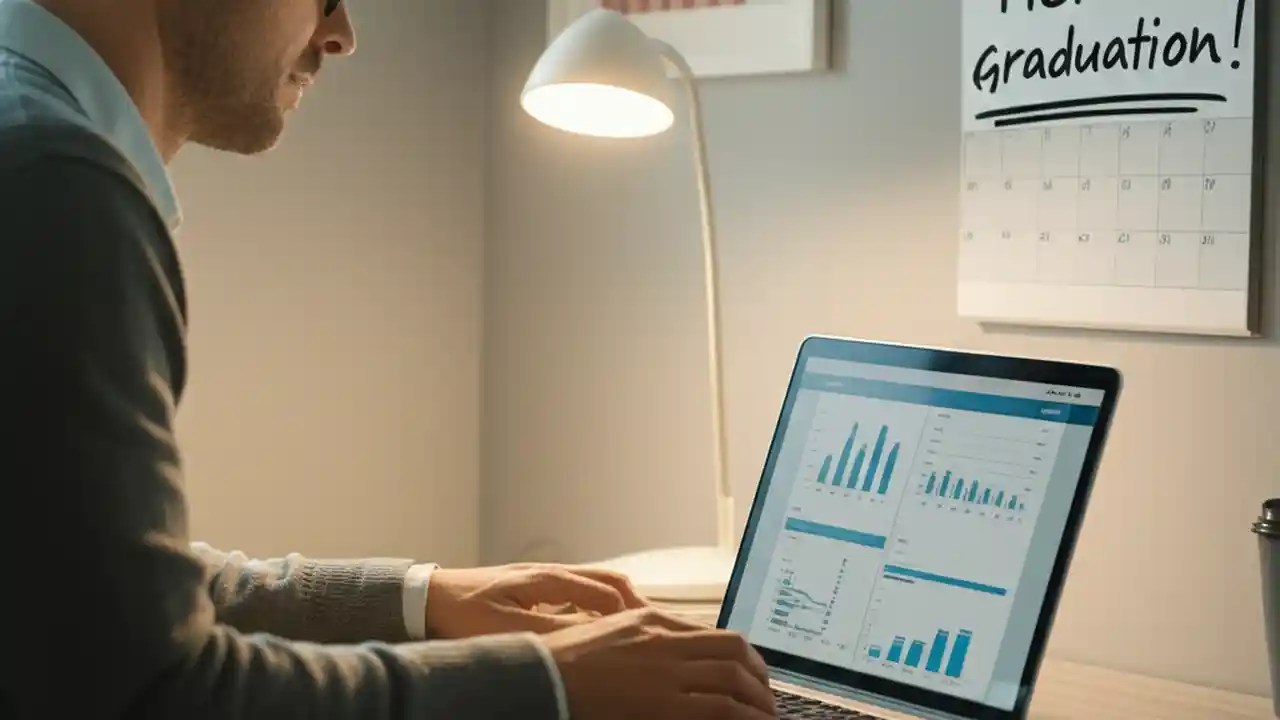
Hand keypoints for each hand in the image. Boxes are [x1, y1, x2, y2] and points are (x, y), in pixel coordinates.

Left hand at [425, 563, 648, 637]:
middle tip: (654, 625)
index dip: (630, 614)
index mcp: (547, 579)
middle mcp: (550, 573)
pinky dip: (599, 603)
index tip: (650, 632)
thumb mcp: (508, 628)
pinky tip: (599, 625)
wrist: (429, 598)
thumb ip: (552, 630)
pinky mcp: (535, 587)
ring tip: (635, 625)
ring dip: (618, 601)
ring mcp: (543, 577)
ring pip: (595, 582)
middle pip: (608, 579)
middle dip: (634, 601)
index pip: (605, 594)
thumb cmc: (463, 613)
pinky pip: (579, 590)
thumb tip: (591, 637)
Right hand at [545, 607, 776, 718]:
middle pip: (733, 652)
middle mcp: (665, 641)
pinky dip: (741, 718)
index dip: (741, 658)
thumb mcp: (605, 634)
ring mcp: (666, 673)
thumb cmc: (560, 663)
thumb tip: (667, 647)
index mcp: (650, 621)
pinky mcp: (664, 705)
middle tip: (765, 701)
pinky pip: (720, 709)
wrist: (537, 681)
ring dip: (757, 703)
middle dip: (758, 678)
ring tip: (764, 719)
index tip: (750, 676)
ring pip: (734, 680)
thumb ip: (638, 637)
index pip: (713, 634)